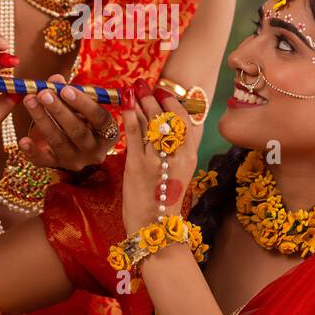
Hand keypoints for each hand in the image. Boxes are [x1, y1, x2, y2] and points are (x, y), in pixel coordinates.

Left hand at [18, 72, 122, 171]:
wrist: (71, 140)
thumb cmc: (80, 116)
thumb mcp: (80, 103)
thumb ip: (69, 90)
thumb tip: (56, 80)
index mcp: (108, 133)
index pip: (100, 118)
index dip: (83, 103)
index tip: (65, 89)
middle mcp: (95, 151)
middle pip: (78, 131)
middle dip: (59, 111)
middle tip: (44, 93)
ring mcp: (76, 160)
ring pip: (58, 141)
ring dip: (42, 119)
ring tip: (30, 100)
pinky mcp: (56, 165)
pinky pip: (43, 160)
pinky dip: (32, 151)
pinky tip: (23, 140)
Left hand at [120, 80, 199, 235]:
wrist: (154, 230)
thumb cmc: (162, 202)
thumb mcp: (175, 174)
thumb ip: (172, 152)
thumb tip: (161, 128)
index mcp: (189, 157)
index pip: (184, 121)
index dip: (172, 103)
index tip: (162, 92)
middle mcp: (177, 156)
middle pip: (167, 118)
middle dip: (153, 98)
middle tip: (143, 84)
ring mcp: (158, 160)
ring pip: (150, 122)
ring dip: (141, 102)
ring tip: (133, 89)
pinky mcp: (138, 166)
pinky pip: (134, 134)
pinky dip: (129, 115)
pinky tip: (125, 102)